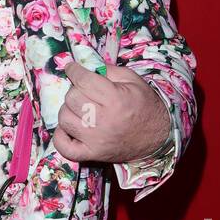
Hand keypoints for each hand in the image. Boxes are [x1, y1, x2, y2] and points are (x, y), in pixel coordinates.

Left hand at [52, 59, 171, 164]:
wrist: (158, 136)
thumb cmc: (144, 105)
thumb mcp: (132, 80)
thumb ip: (107, 70)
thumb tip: (84, 66)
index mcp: (115, 99)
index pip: (83, 81)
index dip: (74, 70)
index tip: (72, 68)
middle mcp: (103, 121)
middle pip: (71, 98)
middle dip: (75, 90)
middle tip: (84, 91)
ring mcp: (95, 140)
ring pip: (64, 119)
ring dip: (69, 110)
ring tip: (80, 109)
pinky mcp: (92, 154)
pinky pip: (64, 147)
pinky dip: (61, 136)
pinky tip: (70, 128)